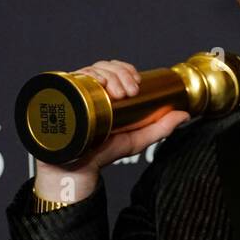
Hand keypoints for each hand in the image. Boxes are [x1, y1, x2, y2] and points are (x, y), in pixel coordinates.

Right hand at [34, 59, 190, 201]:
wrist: (75, 172)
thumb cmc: (101, 153)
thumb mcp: (137, 139)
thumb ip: (160, 128)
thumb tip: (183, 114)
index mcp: (102, 94)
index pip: (113, 70)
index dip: (125, 70)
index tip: (137, 83)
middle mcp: (85, 91)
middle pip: (101, 67)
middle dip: (119, 73)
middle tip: (130, 91)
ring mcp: (71, 94)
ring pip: (88, 71)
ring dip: (107, 75)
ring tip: (117, 93)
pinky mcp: (56, 100)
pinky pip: (68, 81)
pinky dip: (84, 76)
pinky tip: (96, 84)